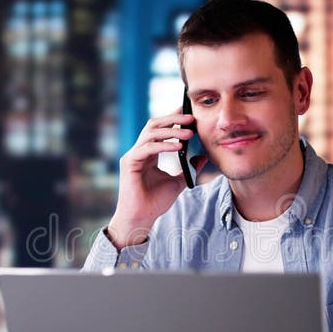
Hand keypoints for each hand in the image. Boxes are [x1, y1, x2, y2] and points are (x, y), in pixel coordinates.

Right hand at [107, 109, 207, 248]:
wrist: (141, 218)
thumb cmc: (155, 202)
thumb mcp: (178, 182)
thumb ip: (188, 169)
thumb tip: (202, 157)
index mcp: (149, 153)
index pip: (160, 129)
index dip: (174, 118)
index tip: (190, 113)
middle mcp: (139, 151)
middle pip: (154, 125)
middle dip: (173, 118)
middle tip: (192, 117)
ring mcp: (133, 155)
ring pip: (151, 133)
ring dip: (171, 131)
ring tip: (189, 133)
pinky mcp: (130, 162)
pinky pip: (147, 148)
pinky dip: (163, 145)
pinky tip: (178, 147)